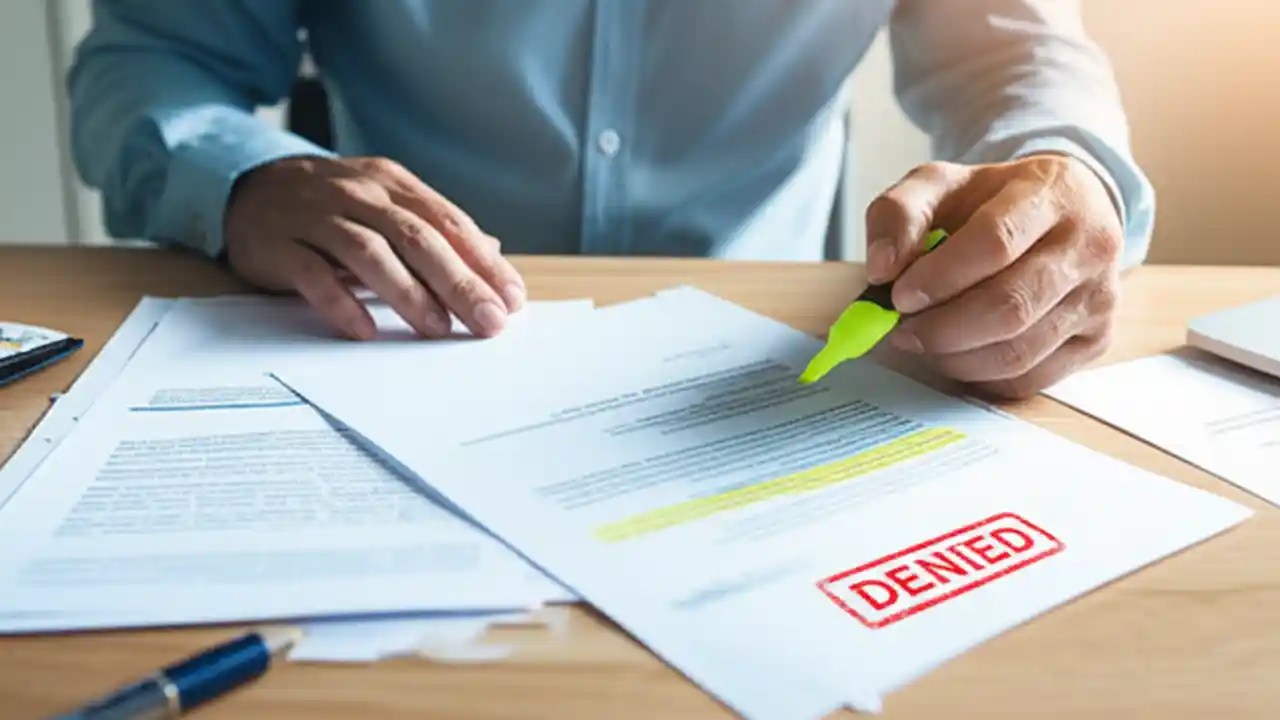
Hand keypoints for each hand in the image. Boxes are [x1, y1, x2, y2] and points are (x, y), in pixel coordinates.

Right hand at [225, 156, 524, 339]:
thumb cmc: (332, 206)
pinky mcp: (278, 245)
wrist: (247, 189)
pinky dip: (341, 302)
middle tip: (487, 322)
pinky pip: (313, 274)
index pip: (448, 223)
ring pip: (369, 252)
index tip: (512, 300)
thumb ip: (435, 230)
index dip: (483, 262)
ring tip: (437, 328)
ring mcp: (315, 217)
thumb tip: (492, 256)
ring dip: (408, 293)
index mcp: (392, 184)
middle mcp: (358, 195)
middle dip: (458, 282)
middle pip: (417, 238)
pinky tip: (364, 330)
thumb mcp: (386, 206)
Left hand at [864, 154, 1123, 398]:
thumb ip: (899, 213)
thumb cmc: (991, 201)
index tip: (899, 295)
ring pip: (1018, 351)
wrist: (1058, 211)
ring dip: (954, 357)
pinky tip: (956, 354)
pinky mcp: (1097, 340)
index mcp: (1052, 193)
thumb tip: (880, 268)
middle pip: (1009, 307)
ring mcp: (1099, 298)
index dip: (940, 277)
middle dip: (942, 328)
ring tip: (923, 340)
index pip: (996, 242)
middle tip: (901, 330)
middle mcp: (1090, 246)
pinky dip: (980, 376)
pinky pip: (1029, 378)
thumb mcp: (939, 184)